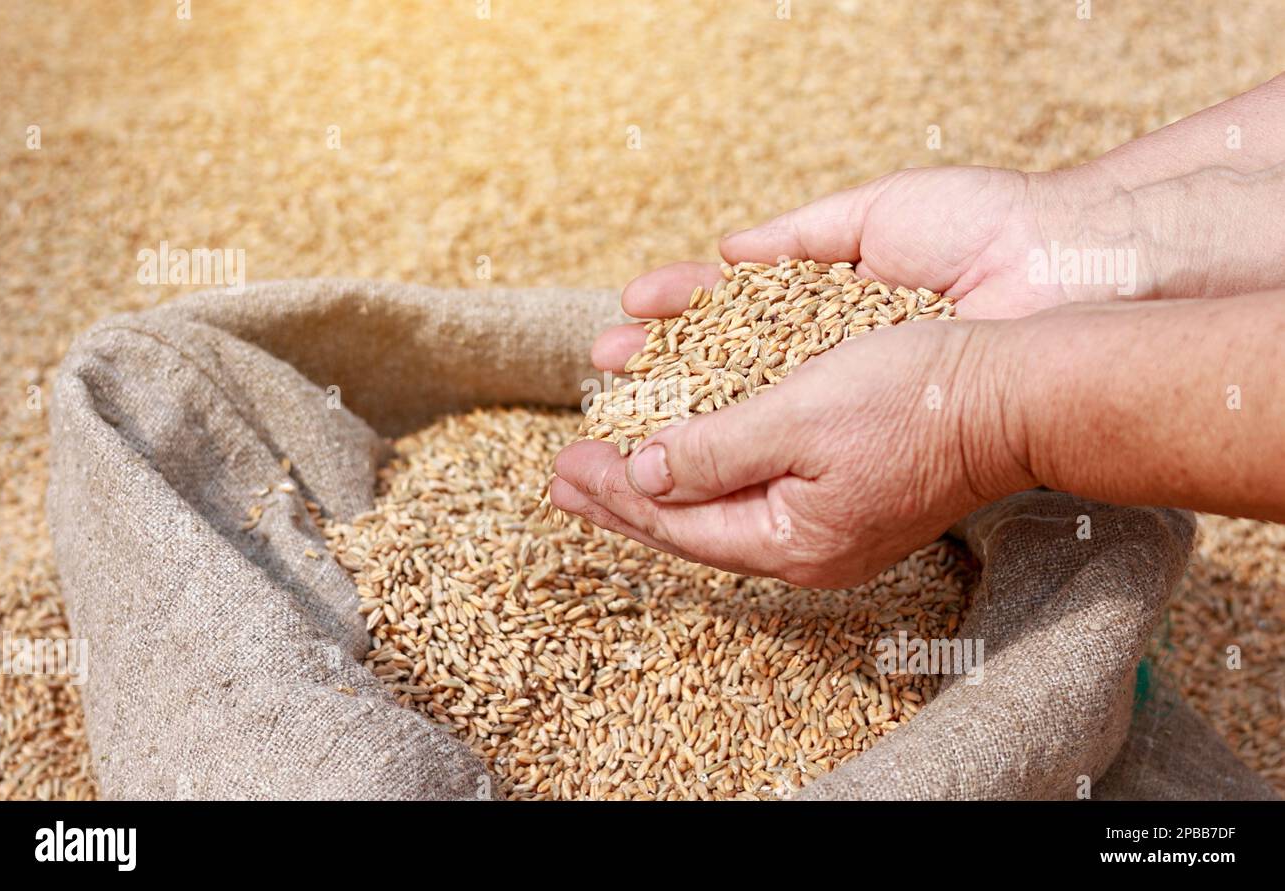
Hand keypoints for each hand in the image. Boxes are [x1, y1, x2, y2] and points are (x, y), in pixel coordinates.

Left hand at [551, 317, 1031, 587]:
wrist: (1017, 391)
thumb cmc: (915, 398)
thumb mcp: (798, 419)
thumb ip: (713, 452)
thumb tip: (642, 475)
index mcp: (794, 542)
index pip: (680, 526)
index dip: (616, 494)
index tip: (565, 462)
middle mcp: (810, 544)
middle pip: (694, 522)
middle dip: (625, 496)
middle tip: (563, 475)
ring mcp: (833, 518)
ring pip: (722, 497)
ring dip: (663, 470)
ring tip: (609, 453)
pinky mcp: (850, 484)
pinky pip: (757, 475)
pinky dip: (711, 454)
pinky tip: (689, 436)